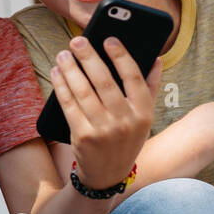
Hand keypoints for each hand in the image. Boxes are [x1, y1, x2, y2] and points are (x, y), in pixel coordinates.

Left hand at [50, 36, 160, 188]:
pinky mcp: (83, 136)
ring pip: (83, 91)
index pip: (133, 77)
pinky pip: (69, 104)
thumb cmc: (126, 138)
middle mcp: (125, 121)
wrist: (108, 174)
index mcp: (144, 113)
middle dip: (88, 57)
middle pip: (104, 81)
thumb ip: (150, 88)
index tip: (108, 39)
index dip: (121, 55)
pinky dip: (61, 86)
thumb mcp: (144, 118)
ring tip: (63, 54)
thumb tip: (156, 58)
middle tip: (77, 40)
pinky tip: (57, 73)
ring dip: (70, 69)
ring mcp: (103, 130)